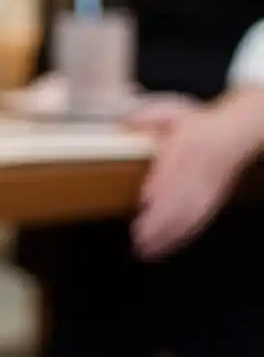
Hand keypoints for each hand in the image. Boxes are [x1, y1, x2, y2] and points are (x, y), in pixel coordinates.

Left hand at [130, 89, 263, 260]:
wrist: (238, 132)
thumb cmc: (200, 123)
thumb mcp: (174, 111)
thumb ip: (148, 117)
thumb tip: (123, 123)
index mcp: (186, 146)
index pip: (172, 168)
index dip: (159, 186)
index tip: (145, 200)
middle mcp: (197, 169)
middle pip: (179, 198)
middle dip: (159, 221)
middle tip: (137, 238)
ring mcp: (207, 187)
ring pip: (188, 215)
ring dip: (167, 235)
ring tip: (146, 250)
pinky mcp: (213, 199)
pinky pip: (199, 220)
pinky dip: (183, 236)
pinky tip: (166, 246)